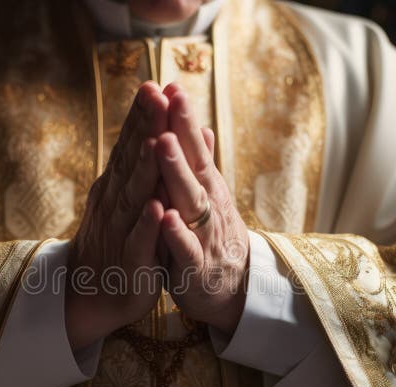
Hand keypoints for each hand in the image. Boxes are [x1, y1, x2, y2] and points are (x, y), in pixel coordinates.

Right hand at [66, 82, 169, 349]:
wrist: (92, 298)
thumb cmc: (115, 246)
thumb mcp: (128, 203)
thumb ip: (142, 170)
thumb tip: (157, 131)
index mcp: (117, 189)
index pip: (131, 146)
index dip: (142, 117)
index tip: (155, 83)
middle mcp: (114, 204)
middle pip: (130, 161)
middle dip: (144, 128)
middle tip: (154, 92)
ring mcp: (120, 233)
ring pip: (133, 197)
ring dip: (144, 169)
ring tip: (156, 140)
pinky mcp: (130, 263)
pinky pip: (138, 242)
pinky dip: (146, 225)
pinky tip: (156, 208)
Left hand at [156, 84, 249, 334]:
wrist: (233, 292)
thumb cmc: (212, 239)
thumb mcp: (209, 200)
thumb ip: (201, 165)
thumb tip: (202, 128)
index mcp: (206, 189)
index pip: (193, 148)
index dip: (182, 118)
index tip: (170, 85)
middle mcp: (208, 207)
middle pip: (194, 166)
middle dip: (180, 133)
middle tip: (168, 101)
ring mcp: (203, 236)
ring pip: (191, 202)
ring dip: (177, 173)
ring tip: (162, 144)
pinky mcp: (195, 268)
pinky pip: (185, 249)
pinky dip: (176, 233)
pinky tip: (165, 215)